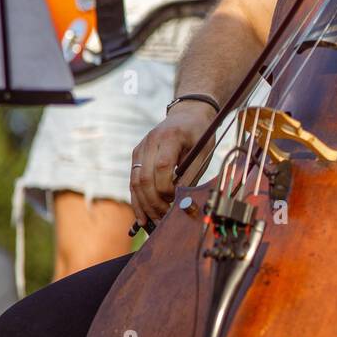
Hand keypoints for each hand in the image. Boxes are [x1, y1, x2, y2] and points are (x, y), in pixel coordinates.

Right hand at [130, 102, 217, 226]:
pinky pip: (133, 180)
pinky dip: (137, 199)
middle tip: (164, 218)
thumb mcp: (202, 152)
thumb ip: (191, 175)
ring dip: (143, 205)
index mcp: (170, 137)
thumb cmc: (199, 134)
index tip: (176, 201)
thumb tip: (182, 202)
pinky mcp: (137, 155)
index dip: (167, 188)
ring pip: (135, 181)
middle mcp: (150, 142)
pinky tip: (142, 216)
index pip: (162, 167)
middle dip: (154, 202)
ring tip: (153, 222)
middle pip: (144, 177)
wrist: (187, 114)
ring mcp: (141, 148)